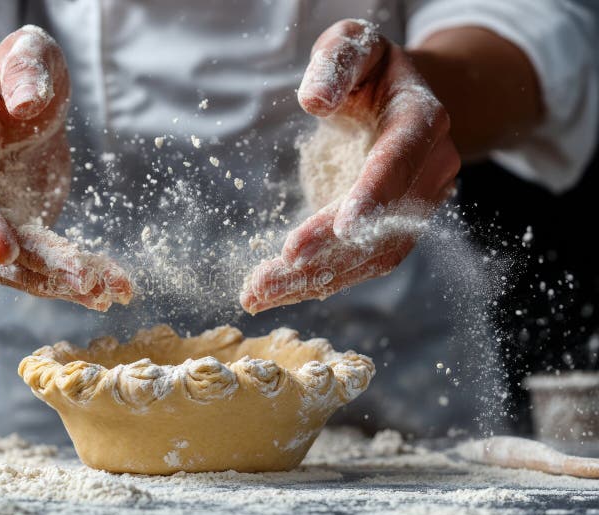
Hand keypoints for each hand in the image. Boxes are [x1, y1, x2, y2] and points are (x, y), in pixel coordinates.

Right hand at [0, 26, 131, 310]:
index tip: (6, 252)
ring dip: (55, 283)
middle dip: (34, 265)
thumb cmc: (13, 76)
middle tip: (84, 282)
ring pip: (7, 265)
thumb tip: (26, 101)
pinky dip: (63, 279)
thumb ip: (25, 69)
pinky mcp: (2, 235)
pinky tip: (103, 287)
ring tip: (104, 292)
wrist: (8, 106)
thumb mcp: (23, 54)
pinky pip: (29, 266)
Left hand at [241, 19, 459, 313]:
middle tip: (268, 276)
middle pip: (383, 224)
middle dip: (326, 253)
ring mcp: (417, 205)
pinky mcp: (396, 229)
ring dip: (317, 280)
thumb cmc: (369, 71)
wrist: (401, 98)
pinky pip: (364, 263)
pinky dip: (322, 281)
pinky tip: (279, 291)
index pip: (398, 161)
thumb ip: (334, 63)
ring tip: (259, 293)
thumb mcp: (352, 46)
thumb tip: (313, 99)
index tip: (342, 228)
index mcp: (421, 119)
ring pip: (373, 256)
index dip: (373, 195)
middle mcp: (429, 170)